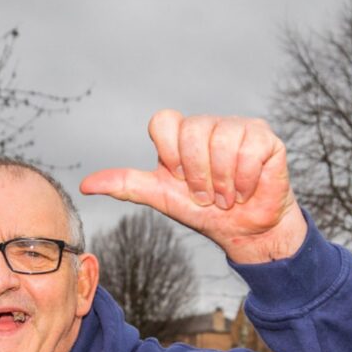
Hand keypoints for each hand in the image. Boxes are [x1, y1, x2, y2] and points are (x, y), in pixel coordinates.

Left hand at [80, 110, 307, 263]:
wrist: (245, 230)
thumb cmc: (204, 212)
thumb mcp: (161, 198)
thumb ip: (127, 186)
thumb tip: (85, 185)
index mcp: (181, 135)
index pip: (163, 120)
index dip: (170, 153)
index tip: (179, 177)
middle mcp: (208, 125)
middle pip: (192, 130)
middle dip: (198, 175)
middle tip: (207, 194)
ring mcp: (238, 126)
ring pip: (222, 141)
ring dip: (223, 181)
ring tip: (228, 195)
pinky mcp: (265, 137)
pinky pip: (250, 151)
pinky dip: (246, 180)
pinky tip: (247, 190)